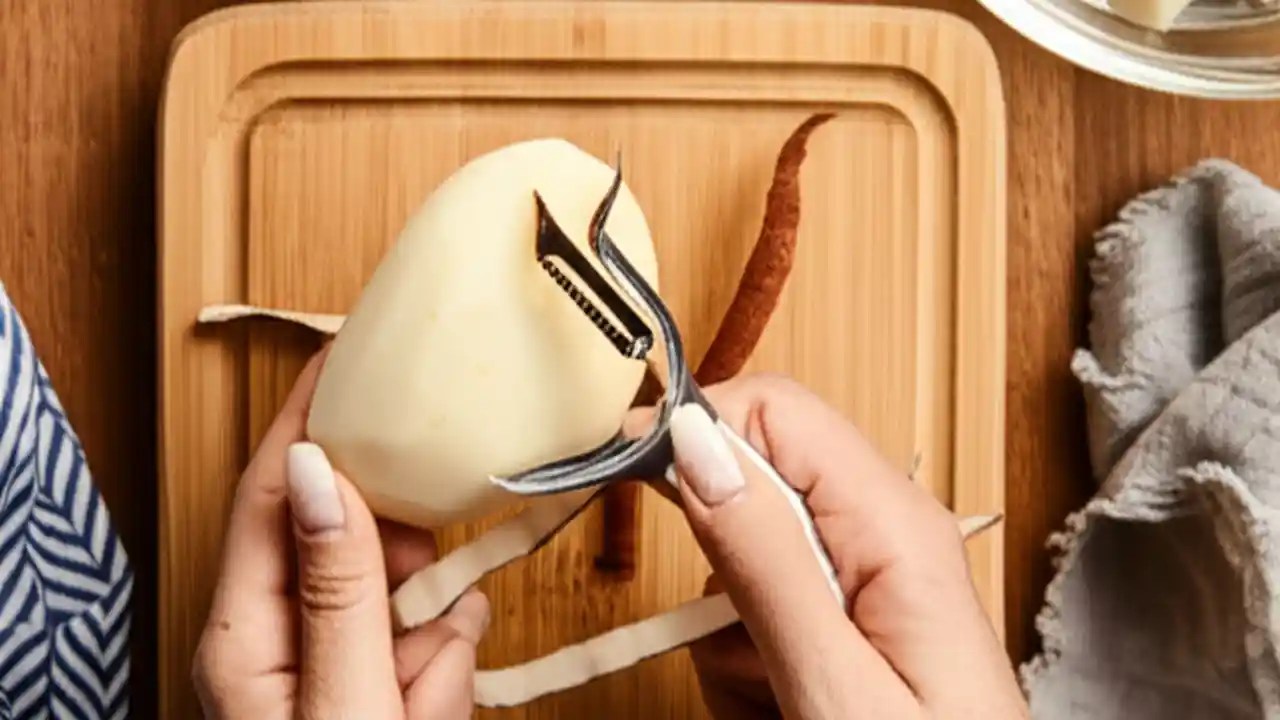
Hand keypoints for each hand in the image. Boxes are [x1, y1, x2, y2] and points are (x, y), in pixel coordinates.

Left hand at [192, 350, 489, 718]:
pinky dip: (442, 690)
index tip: (344, 355)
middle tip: (424, 611)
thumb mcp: (345, 705)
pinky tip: (426, 717)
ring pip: (412, 606)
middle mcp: (281, 643)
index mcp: (245, 640)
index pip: (271, 496)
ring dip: (432, 658)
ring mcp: (332, 668)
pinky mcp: (377, 689)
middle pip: (358, 551)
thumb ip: (341, 588)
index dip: (305, 419)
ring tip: (417, 714)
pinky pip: (434, 650)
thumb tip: (317, 470)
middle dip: (407, 581)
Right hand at [638, 373, 1026, 718]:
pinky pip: (754, 609)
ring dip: (729, 628)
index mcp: (894, 524)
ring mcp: (862, 577)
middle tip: (742, 641)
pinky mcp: (843, 619)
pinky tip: (783, 704)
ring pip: (740, 555)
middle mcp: (882, 533)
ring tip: (779, 696)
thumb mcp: (834, 683)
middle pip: (752, 480)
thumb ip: (763, 558)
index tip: (631, 477)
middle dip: (715, 557)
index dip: (696, 428)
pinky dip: (745, 661)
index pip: (776, 411)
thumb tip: (697, 441)